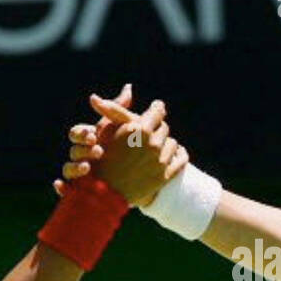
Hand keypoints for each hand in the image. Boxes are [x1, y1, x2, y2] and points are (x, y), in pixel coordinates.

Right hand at [56, 82, 132, 188]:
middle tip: (96, 150)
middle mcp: (81, 155)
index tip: (93, 135)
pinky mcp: (81, 190)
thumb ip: (122, 110)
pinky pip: (65, 190)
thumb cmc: (125, 147)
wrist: (134, 177)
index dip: (82, 133)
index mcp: (88, 140)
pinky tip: (61, 186)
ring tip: (87, 168)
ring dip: (74, 168)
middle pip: (73, 151)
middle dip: (81, 149)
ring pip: (68, 170)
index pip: (77, 133)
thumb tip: (129, 88)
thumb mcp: (124, 127)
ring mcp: (80, 173)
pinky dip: (61, 187)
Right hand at [85, 91, 187, 205]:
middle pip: (165, 128)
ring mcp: (160, 162)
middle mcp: (152, 145)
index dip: (155, 110)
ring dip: (166, 144)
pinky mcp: (165, 177)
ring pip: (173, 144)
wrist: (102, 193)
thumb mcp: (106, 129)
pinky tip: (173, 156)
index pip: (157, 111)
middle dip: (157, 129)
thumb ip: (118, 108)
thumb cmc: (99, 157)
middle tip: (150, 132)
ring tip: (157, 148)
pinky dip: (179, 156)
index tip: (155, 109)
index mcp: (139, 130)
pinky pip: (181, 160)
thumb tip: (128, 86)